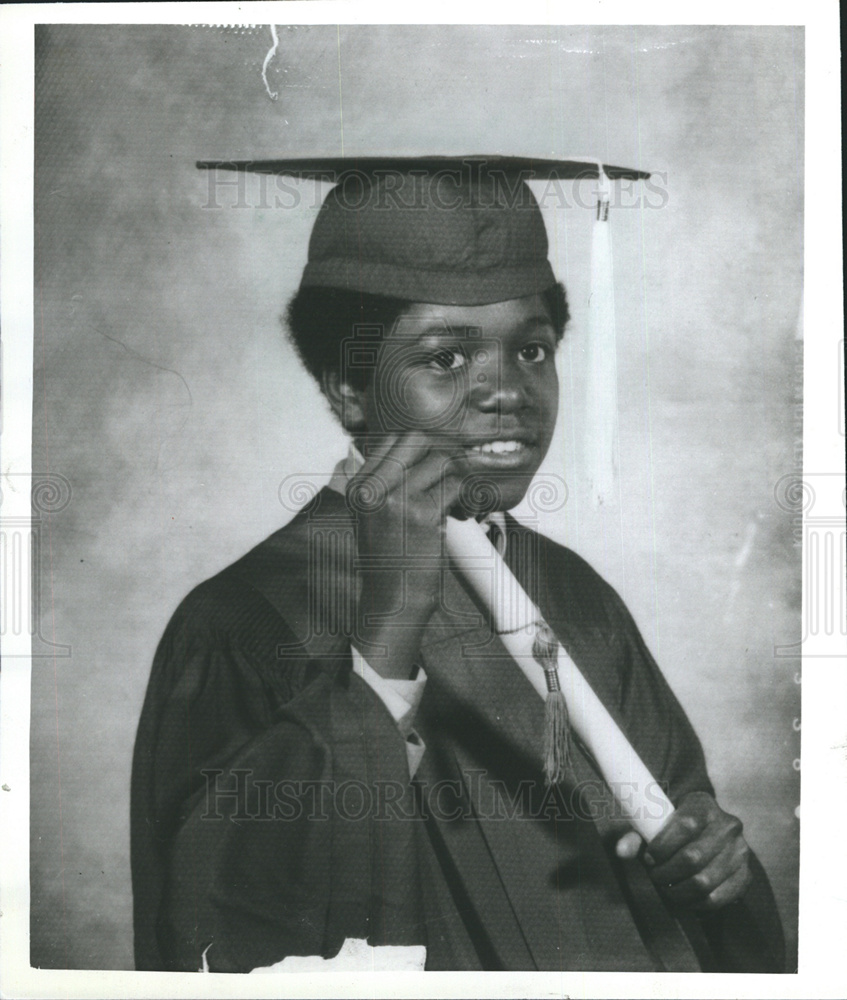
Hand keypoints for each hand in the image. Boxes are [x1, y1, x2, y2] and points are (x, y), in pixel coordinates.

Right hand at [348, 432, 468, 678]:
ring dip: (458, 477)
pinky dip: (466, 498)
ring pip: (441, 460)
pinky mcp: (421, 513)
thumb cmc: (390, 559)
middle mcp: (371, 487)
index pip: (394, 439)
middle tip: (452, 475)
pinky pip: (455, 485)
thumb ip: (386, 482)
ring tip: (458, 501)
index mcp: (358, 485)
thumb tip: (421, 447)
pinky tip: (462, 515)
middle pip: (416, 438)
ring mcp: (395, 498)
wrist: (392, 600)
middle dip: (441, 453)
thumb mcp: (373, 516)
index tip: (437, 469)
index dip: (423, 448)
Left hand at [615, 791, 751, 911]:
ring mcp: (741, 851)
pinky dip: (695, 903)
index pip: (685, 825)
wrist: (708, 834)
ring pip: (704, 881)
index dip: (663, 846)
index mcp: (704, 804)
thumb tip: (621, 852)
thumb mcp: (657, 822)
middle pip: (693, 857)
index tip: (649, 857)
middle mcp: (728, 825)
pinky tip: (684, 897)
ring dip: (678, 891)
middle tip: (656, 876)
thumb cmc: (675, 828)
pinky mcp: (746, 875)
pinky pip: (718, 898)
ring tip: (666, 887)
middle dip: (667, 872)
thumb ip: (637, 835)